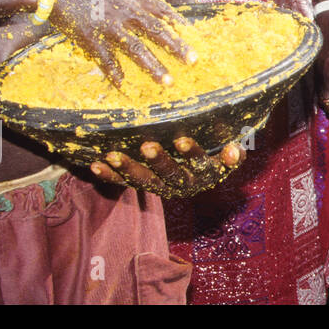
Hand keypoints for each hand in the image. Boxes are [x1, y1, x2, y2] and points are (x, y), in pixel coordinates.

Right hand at [48, 0, 194, 85]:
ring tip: (167, 81)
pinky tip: (123, 84)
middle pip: (156, 31)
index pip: (161, 9)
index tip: (191, 32)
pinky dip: (114, 72)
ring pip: (136, 49)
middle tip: (193, 61)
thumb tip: (143, 4)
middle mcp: (125, 11)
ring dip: (153, 67)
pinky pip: (106, 59)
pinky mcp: (90, 38)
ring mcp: (109, 26)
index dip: (176, 22)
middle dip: (176, 46)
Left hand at [90, 136, 245, 193]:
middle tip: (147, 146)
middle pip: (170, 175)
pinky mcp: (143, 186)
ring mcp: (160, 187)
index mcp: (204, 176)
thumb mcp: (229, 157)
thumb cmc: (216, 158)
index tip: (183, 141)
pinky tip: (94, 165)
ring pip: (144, 182)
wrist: (200, 177)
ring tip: (114, 155)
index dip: (192, 155)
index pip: (200, 165)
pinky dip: (109, 176)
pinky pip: (124, 183)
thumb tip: (234, 149)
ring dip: (128, 169)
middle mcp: (182, 185)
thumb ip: (233, 156)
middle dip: (158, 161)